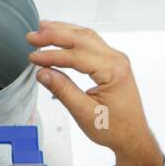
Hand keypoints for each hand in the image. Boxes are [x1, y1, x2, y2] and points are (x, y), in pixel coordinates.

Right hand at [26, 21, 156, 152]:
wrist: (132, 137)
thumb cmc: (114, 128)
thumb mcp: (85, 113)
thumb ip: (63, 91)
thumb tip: (43, 73)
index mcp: (113, 71)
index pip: (76, 56)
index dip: (52, 56)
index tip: (33, 58)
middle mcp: (116, 60)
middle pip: (81, 38)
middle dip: (54, 35)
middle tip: (32, 36)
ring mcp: (115, 59)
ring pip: (86, 36)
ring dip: (63, 31)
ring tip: (42, 29)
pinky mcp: (111, 63)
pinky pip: (91, 43)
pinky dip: (73, 37)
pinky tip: (61, 35)